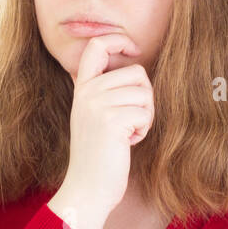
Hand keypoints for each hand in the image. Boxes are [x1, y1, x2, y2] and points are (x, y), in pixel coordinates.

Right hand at [52, 33, 151, 228]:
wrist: (88, 188)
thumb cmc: (100, 155)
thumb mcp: (94, 116)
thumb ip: (105, 91)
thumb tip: (132, 65)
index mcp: (82, 89)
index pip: (97, 45)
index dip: (118, 40)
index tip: (132, 49)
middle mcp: (86, 92)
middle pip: (136, 72)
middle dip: (144, 97)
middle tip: (131, 121)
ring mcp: (97, 105)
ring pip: (144, 92)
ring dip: (145, 116)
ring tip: (127, 133)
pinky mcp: (111, 120)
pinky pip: (145, 112)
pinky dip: (143, 130)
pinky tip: (127, 143)